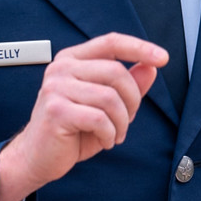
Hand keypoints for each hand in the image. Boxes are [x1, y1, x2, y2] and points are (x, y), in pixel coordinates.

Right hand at [0, 33, 167, 200]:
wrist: (37, 157)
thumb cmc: (71, 131)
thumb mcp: (106, 106)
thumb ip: (128, 85)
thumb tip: (151, 67)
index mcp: (73, 60)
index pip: (111, 42)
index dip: (139, 48)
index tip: (163, 58)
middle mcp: (62, 68)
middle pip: (116, 72)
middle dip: (132, 101)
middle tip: (127, 121)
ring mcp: (56, 88)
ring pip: (110, 98)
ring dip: (122, 122)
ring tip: (115, 134)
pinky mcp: (56, 110)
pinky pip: (100, 118)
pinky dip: (110, 134)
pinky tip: (104, 140)